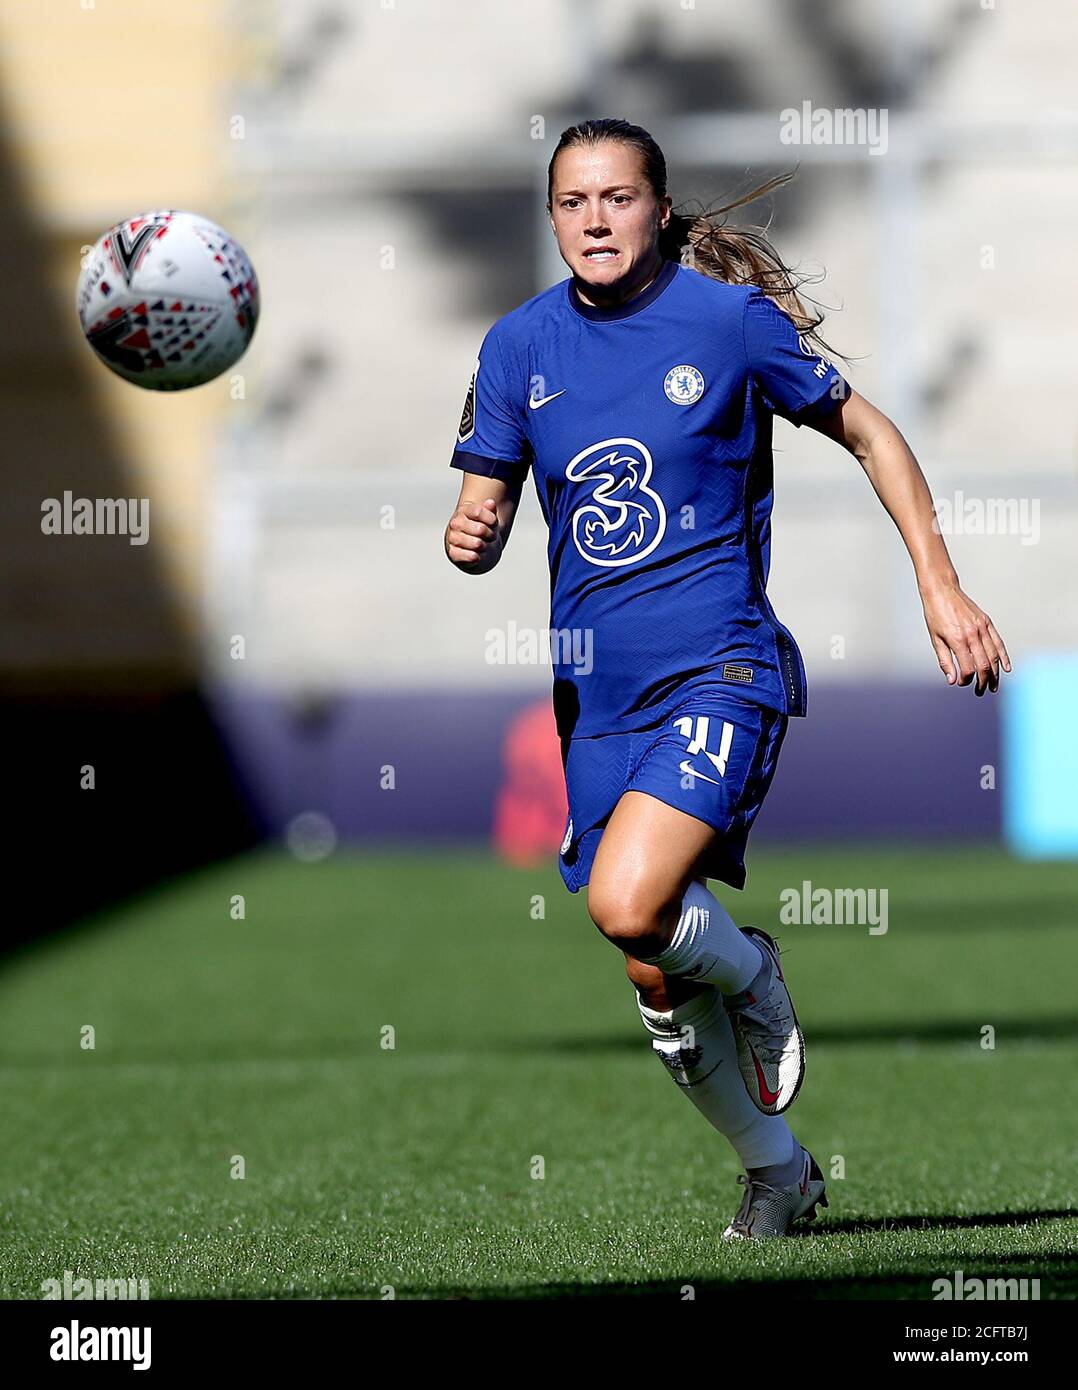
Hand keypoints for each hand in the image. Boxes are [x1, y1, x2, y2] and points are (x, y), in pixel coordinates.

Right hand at [445, 496, 501, 571]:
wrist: (472, 547)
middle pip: (481, 529)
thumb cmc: (481, 530)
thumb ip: (490, 510)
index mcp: (463, 510)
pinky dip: (478, 557)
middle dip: (491, 535)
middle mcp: (455, 523)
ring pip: (477, 544)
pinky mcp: (453, 553)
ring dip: (485, 546)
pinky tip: (477, 555)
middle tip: (490, 536)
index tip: (494, 523)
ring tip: (483, 545)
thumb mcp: (488, 518)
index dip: (492, 520)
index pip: (479, 512)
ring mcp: (452, 538)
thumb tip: (491, 503)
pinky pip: (471, 556)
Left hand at [920, 579, 1010, 695]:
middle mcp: (972, 635)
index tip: (962, 683)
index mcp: (957, 640)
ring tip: (994, 686)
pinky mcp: (987, 622)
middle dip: (984, 681)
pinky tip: (1006, 669)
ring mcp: (982, 628)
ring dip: (995, 674)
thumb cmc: (935, 616)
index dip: (966, 680)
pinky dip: (1003, 657)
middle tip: (981, 691)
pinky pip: (998, 643)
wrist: (942, 591)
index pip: (968, 668)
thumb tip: (952, 681)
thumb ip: (945, 661)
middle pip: (984, 665)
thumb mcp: (935, 639)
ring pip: (994, 656)